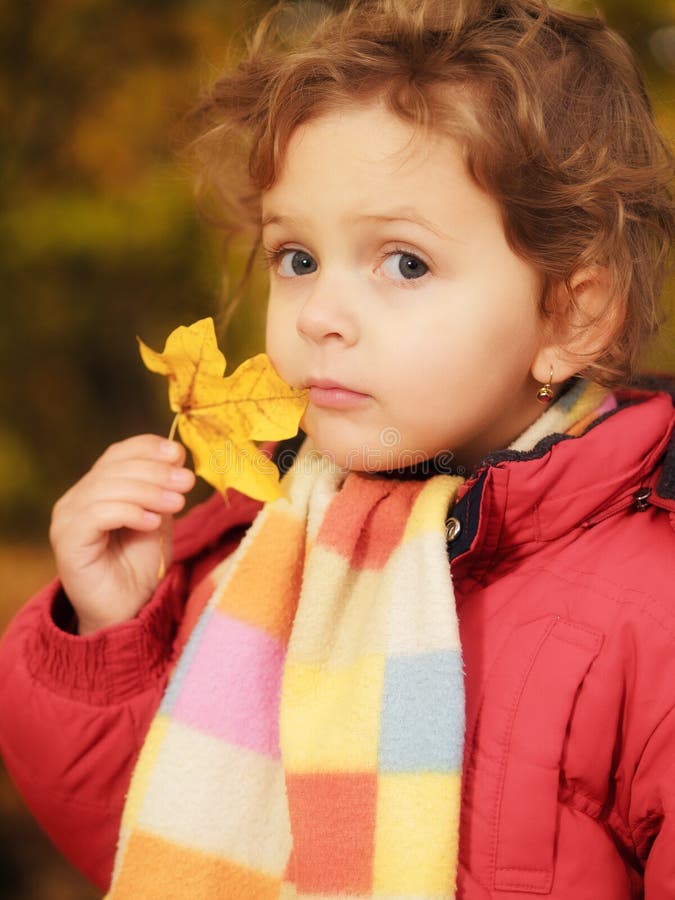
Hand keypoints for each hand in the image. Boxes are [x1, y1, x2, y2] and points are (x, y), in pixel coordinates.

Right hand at [49, 435, 195, 634]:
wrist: (126, 610)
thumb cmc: (140, 566)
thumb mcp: (159, 518)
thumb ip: (163, 489)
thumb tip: (177, 453)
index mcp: (96, 488)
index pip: (118, 453)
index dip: (148, 448)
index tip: (179, 453)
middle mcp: (76, 499)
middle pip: (114, 468)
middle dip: (155, 471)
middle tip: (186, 482)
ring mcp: (68, 519)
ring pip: (107, 488)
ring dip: (148, 492)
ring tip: (177, 503)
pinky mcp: (68, 541)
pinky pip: (98, 514)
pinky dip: (129, 513)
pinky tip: (153, 522)